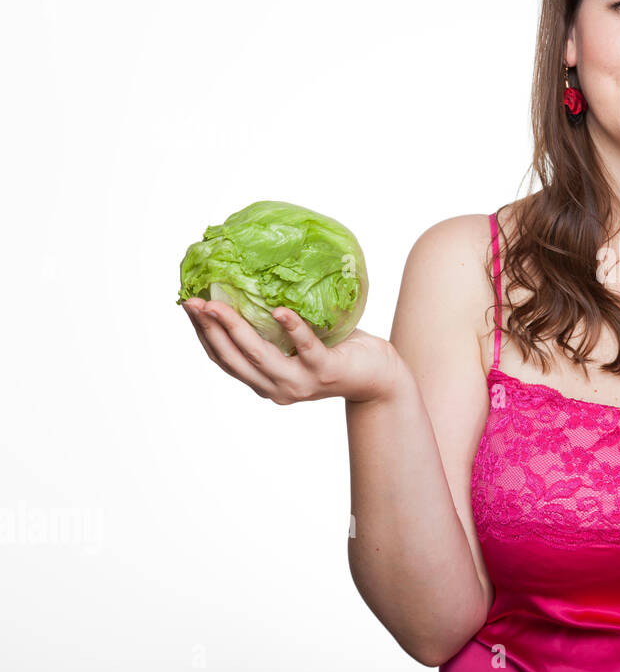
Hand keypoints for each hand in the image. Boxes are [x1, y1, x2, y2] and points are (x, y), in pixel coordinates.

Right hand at [181, 297, 401, 404]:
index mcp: (265, 381)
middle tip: (192, 301)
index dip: (202, 334)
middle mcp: (276, 388)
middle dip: (208, 329)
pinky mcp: (325, 372)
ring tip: (218, 304)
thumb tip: (253, 283)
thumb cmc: (340, 352)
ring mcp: (300, 383)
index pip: (224, 359)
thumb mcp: (300, 342)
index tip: (187, 307)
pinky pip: (304, 348)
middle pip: (232, 358)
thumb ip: (276, 327)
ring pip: (259, 355)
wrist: (381, 379)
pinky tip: (279, 310)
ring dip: (235, 328)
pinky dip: (291, 328)